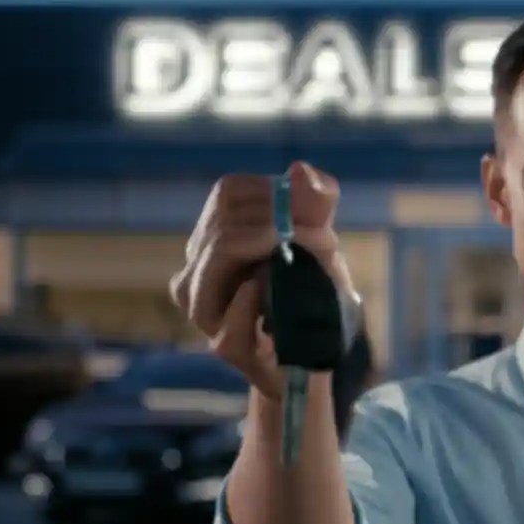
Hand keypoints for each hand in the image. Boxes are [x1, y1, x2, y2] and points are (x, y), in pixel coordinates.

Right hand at [169, 161, 354, 399]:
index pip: (228, 193)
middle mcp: (198, 268)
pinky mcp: (226, 346)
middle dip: (277, 226)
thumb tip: (301, 170)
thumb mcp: (320, 240)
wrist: (316, 352)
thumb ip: (316, 202)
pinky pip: (229, 321)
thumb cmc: (312, 289)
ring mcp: (205, 310)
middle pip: (223, 228)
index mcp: (215, 234)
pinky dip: (252, 302)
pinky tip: (272, 291)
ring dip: (268, 251)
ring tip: (307, 255)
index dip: (272, 195)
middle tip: (325, 241)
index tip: (311, 214)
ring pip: (214, 263)